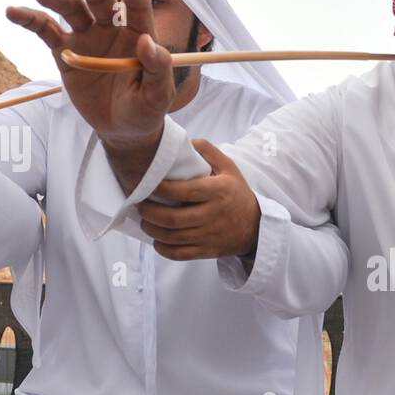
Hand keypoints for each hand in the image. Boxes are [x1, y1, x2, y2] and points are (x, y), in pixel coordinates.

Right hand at [7, 0, 173, 156]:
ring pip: (70, 11)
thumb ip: (157, 68)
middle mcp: (111, 30)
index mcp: (137, 34)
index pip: (136, 5)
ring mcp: (86, 39)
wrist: (121, 130)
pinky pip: (46, 31)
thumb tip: (145, 41)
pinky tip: (13, 12)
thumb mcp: (157, 96)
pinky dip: (30, 20)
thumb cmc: (145, 110)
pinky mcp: (65, 52)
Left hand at [135, 138, 260, 260]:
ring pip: (173, 237)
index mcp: (218, 192)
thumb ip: (208, 151)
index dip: (161, 189)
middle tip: (139, 204)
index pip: (184, 191)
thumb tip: (185, 140)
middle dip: (149, 212)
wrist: (256, 227)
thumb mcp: (229, 167)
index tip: (146, 183)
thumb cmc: (237, 194)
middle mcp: (213, 215)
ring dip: (152, 230)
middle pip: (173, 218)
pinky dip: (163, 249)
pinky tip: (157, 240)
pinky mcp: (207, 251)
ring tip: (145, 220)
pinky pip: (180, 254)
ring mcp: (210, 235)